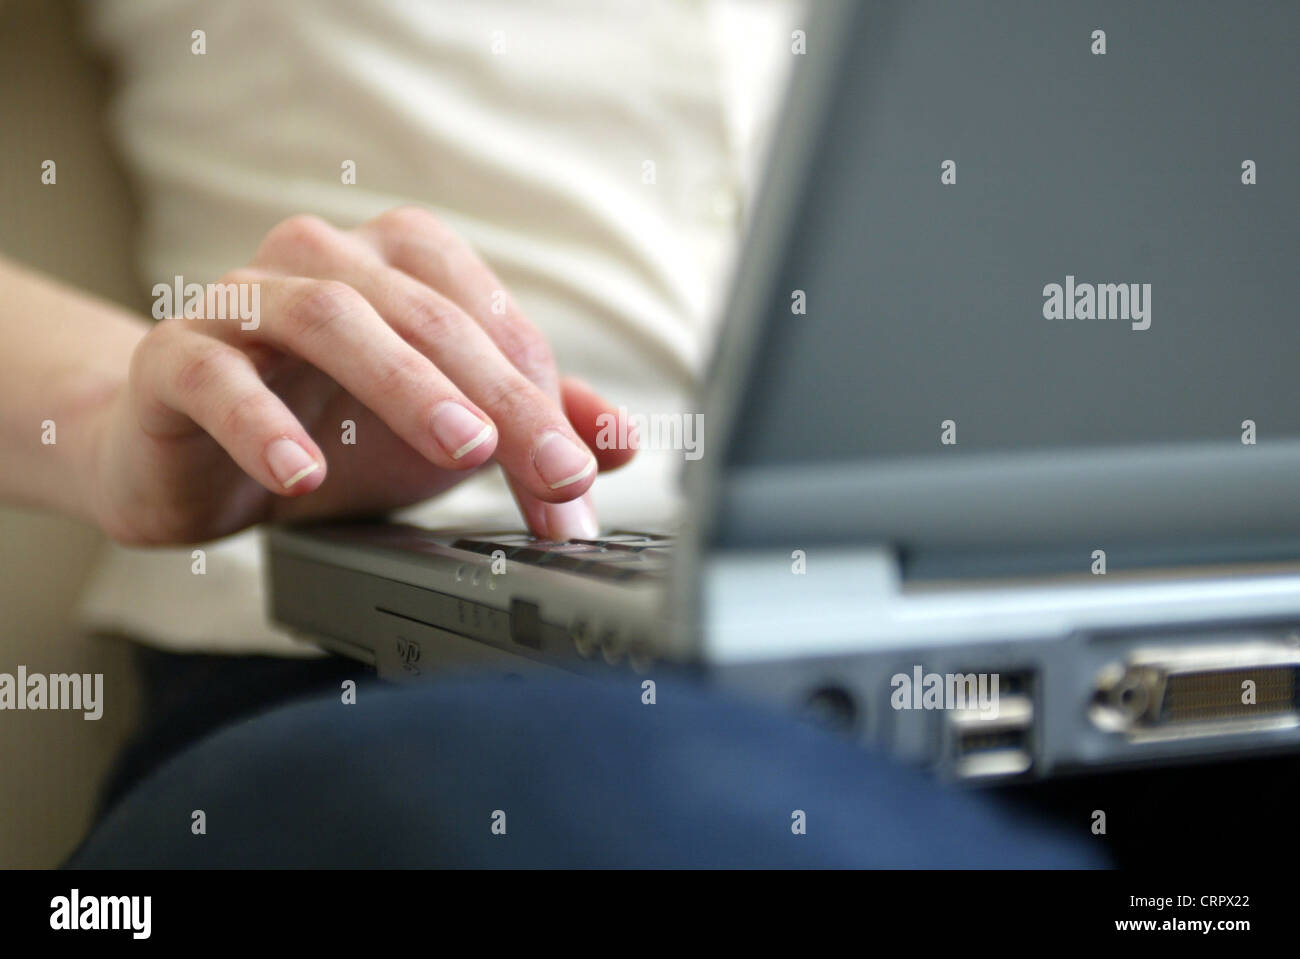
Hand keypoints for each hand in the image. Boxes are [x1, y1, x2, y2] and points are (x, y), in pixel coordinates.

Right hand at [89, 207, 633, 544]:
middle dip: (503, 401)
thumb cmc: (327, 428)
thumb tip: (619, 444)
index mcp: (401, 263)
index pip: (492, 321)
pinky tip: (305, 472)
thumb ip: (531, 424)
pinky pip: (219, 375)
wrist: (194, 461)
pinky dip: (265, 422)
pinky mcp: (176, 354)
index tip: (578, 482)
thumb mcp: (445, 432)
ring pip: (331, 319)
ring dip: (406, 385)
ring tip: (462, 451)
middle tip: (552, 475)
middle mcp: (325, 259)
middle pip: (428, 315)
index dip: (544, 402)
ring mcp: (245, 299)